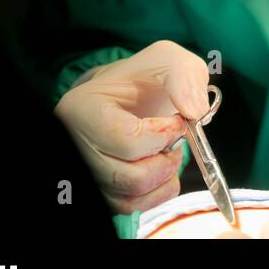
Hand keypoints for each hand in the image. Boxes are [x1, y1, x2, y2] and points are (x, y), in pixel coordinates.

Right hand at [55, 40, 209, 214]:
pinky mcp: (99, 189)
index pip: (126, 140)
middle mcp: (74, 144)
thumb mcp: (169, 60)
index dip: (163, 135)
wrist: (129, 94)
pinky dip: (156, 193)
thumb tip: (194, 111)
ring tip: (167, 154)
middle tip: (175, 142)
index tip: (177, 120)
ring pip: (129, 198)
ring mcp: (85, 171)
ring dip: (162, 179)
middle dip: (165, 162)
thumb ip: (185, 77)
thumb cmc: (145, 79)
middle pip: (127, 177)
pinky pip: (129, 208)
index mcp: (82, 108)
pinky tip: (161, 169)